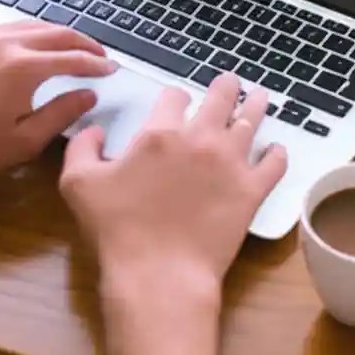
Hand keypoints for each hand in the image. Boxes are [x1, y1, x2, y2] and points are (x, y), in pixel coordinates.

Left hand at [0, 21, 115, 192]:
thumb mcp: (23, 141)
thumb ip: (61, 113)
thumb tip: (88, 94)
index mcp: (22, 68)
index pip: (72, 58)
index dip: (96, 63)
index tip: (110, 68)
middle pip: (52, 31)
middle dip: (79, 41)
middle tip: (95, 52)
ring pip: (21, 25)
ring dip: (47, 35)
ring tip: (61, 48)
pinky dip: (11, 38)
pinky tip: (14, 53)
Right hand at [60, 74, 287, 296]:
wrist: (159, 273)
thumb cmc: (116, 230)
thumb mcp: (78, 184)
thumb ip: (81, 148)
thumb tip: (93, 130)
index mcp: (159, 133)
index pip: (174, 97)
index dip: (175, 96)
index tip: (177, 102)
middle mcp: (200, 139)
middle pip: (221, 98)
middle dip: (226, 86)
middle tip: (231, 82)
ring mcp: (231, 164)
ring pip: (251, 122)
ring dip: (256, 106)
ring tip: (261, 97)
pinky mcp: (251, 192)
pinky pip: (274, 164)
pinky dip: (277, 153)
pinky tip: (277, 149)